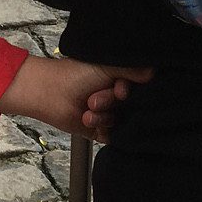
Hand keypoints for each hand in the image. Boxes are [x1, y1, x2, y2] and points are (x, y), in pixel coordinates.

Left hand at [0, 55, 152, 143]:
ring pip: (120, 122)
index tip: (120, 90)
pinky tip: (89, 122)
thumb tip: (153, 74)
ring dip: (103, 117)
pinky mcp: (100, 129)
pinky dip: (101, 130)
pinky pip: (112, 136)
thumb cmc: (74, 75)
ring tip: (86, 110)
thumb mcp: (106, 66)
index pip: (139, 90)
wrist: (48, 94)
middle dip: (111, 104)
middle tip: (93, 99)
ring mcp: (109, 113)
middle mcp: (117, 96)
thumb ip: (132, 69)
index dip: (129, 92)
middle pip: (130, 108)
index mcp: (120, 78)